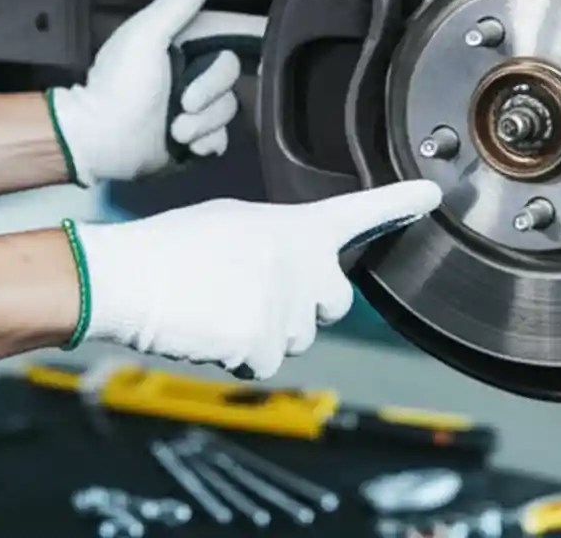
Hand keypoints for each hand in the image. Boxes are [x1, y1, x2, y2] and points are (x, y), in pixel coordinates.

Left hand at [49, 0, 266, 185]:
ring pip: (228, 108)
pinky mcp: (197, 137)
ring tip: (176, 129)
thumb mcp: (148, 34)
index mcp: (183, 43)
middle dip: (209, 92)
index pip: (228, 31)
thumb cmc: (119, 83)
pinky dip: (207, 143)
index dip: (247, 33)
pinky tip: (188, 146)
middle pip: (231, 73)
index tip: (259, 35)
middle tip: (182, 102)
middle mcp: (192, 72)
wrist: (102, 140)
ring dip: (203, 122)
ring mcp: (196, 107)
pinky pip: (222, 138)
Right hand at [69, 180, 442, 379]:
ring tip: (219, 306)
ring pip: (297, 338)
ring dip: (266, 333)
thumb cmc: (172, 248)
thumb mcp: (233, 223)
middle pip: (333, 302)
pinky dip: (240, 357)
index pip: (357, 213)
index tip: (432, 198)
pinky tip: (211, 331)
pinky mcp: (266, 345)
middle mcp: (302, 266)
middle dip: (304, 307)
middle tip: (251, 293)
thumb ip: (278, 243)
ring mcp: (287, 307)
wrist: (128, 277)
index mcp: (294, 228)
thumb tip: (291, 274)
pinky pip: (265, 362)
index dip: (398, 205)